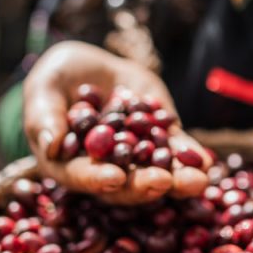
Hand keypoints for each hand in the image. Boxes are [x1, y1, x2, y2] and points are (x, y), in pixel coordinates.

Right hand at [23, 41, 210, 202]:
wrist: (88, 68)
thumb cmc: (56, 79)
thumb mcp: (45, 88)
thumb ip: (44, 116)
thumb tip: (49, 145)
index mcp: (69, 164)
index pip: (82, 176)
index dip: (97, 178)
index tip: (113, 177)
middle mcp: (104, 168)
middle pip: (124, 185)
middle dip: (144, 185)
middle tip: (162, 182)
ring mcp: (135, 157)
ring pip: (157, 173)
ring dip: (178, 180)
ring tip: (198, 181)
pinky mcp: (159, 139)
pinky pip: (177, 152)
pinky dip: (192, 157)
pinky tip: (208, 162)